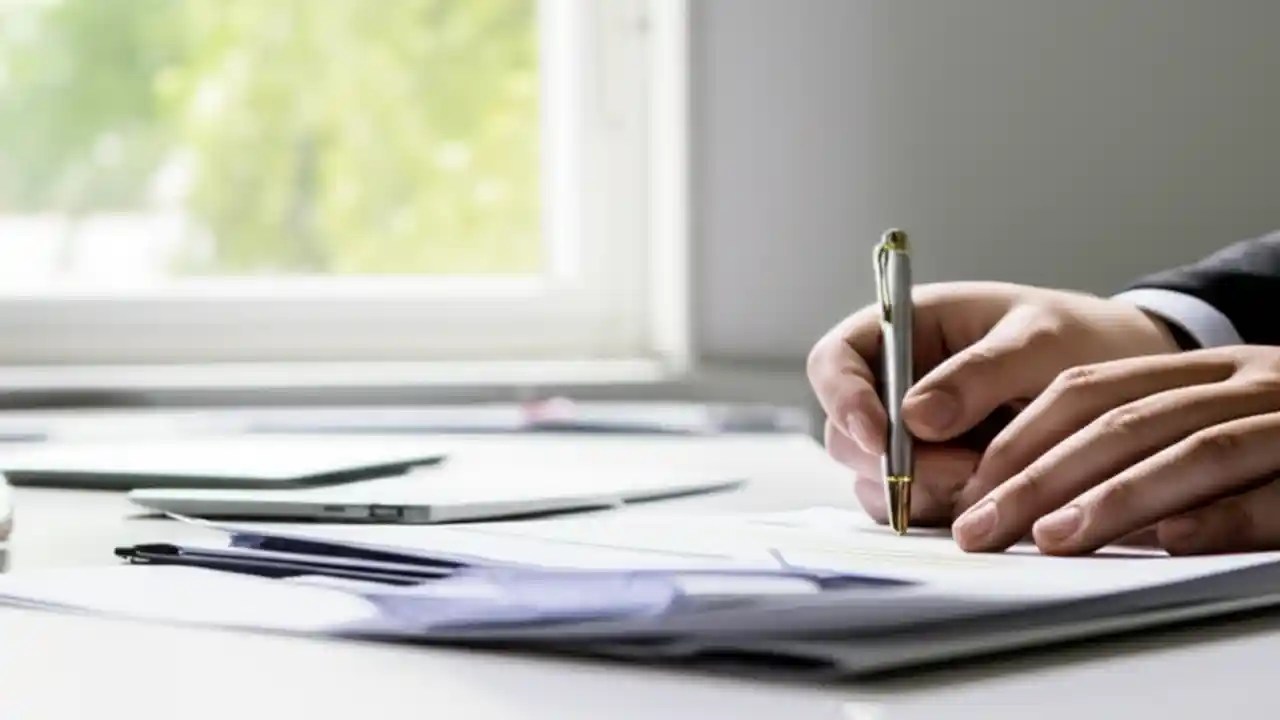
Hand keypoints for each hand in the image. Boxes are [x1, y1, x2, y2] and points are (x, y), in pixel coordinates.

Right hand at [807, 282, 1178, 526]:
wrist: (1129, 377)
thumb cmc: (1082, 339)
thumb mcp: (1040, 341)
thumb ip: (978, 373)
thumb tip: (915, 417)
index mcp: (904, 329)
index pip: (836, 360)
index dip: (843, 397)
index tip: (879, 434)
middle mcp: (894, 384)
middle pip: (846, 430)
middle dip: (891, 458)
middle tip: (962, 470)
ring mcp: (910, 436)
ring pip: (873, 476)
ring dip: (919, 489)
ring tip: (989, 478)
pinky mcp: (933, 478)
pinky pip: (908, 505)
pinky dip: (937, 510)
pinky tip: (986, 497)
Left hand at [953, 346, 1279, 554]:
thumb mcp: (1213, 413)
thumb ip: (1143, 439)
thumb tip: (1043, 498)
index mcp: (1200, 369)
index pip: (1089, 390)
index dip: (1022, 437)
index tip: (970, 485)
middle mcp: (1242, 382)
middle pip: (1122, 422)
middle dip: (1040, 475)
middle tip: (982, 525)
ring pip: (1192, 450)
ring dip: (1116, 496)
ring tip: (1054, 537)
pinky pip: (1278, 491)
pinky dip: (1225, 517)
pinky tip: (1175, 542)